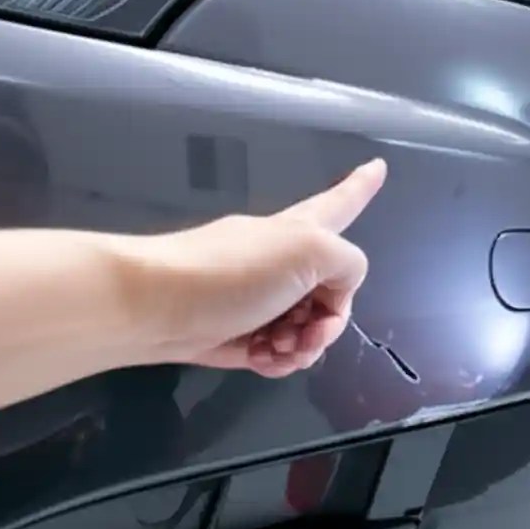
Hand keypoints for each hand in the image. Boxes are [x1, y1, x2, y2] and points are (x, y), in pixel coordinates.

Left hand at [131, 159, 385, 376]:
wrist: (151, 309)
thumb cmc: (230, 273)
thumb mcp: (308, 250)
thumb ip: (346, 263)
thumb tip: (337, 295)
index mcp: (299, 231)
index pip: (338, 203)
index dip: (360, 188)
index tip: (378, 167)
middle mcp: (280, 261)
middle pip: (330, 291)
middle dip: (331, 321)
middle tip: (312, 334)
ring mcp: (257, 299)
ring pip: (306, 330)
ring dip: (303, 348)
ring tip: (280, 351)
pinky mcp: (236, 334)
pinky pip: (276, 353)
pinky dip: (277, 362)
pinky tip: (262, 361)